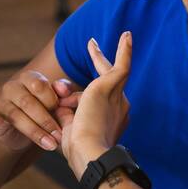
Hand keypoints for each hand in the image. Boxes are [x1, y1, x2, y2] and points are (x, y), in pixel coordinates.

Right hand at [0, 69, 81, 151]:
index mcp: (29, 78)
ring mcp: (0, 102)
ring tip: (50, 144)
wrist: (21, 134)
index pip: (39, 86)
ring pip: (16, 115)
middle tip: (59, 135)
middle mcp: (12, 87)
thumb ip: (62, 93)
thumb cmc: (43, 113)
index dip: (52, 102)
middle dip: (45, 120)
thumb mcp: (55, 103)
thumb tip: (64, 91)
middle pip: (28, 102)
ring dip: (35, 132)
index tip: (65, 116)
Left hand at [59, 32, 132, 178]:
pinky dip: (124, 51)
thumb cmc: (79, 150)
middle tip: (90, 46)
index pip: (95, 101)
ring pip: (99, 77)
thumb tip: (60, 102)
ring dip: (82, 77)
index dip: (78, 98)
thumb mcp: (69, 129)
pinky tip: (127, 35)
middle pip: (96, 86)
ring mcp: (117, 96)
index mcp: (111, 120)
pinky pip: (121, 65)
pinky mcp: (110, 86)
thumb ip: (66, 113)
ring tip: (79, 62)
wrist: (90, 153)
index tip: (69, 96)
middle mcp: (120, 107)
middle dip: (82, 82)